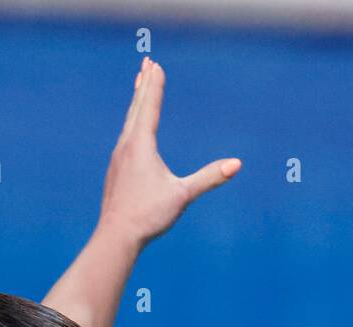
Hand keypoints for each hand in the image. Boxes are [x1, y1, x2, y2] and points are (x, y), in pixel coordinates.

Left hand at [98, 56, 240, 245]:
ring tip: (139, 89)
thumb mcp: (182, 195)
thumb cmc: (148, 216)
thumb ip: (209, 178)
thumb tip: (237, 164)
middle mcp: (126, 147)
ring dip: (136, 103)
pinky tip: (133, 130)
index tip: (156, 65)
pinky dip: (131, 124)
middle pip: (136, 108)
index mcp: (140, 146)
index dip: (155, 86)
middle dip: (143, 85)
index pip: (149, 107)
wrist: (115, 237)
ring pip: (128, 123)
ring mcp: (118, 159)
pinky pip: (125, 138)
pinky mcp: (116, 172)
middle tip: (146, 63)